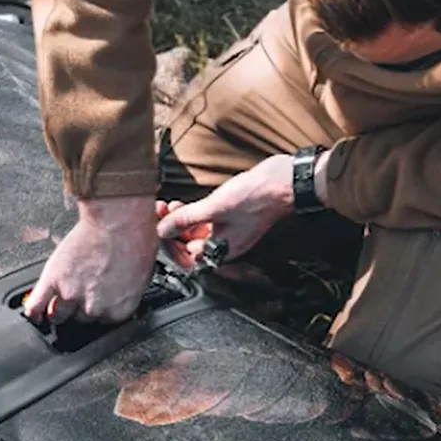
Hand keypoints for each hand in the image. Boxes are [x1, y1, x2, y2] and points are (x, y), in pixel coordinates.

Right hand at [21, 195, 158, 324]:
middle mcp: (95, 308)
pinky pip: (36, 304)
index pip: (104, 322)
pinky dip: (33, 310)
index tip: (97, 303)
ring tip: (59, 299)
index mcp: (120, 310)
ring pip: (59, 315)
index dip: (99, 310)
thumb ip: (125, 294)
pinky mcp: (54, 280)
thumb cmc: (135, 238)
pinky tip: (34, 312)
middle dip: (81, 305)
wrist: (119, 218)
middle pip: (82, 318)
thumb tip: (118, 295)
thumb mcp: (141, 276)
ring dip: (59, 308)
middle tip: (82, 289)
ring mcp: (72, 295)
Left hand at [155, 154, 293, 267]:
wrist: (283, 181)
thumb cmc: (256, 197)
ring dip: (178, 220)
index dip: (169, 246)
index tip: (157, 229)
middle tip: (157, 214)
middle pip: (188, 245)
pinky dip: (191, 214)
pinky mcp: (229, 217)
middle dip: (170, 230)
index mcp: (222, 250)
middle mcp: (224, 244)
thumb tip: (161, 229)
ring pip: (194, 232)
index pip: (187, 259)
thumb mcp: (214, 208)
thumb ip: (185, 220)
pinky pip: (204, 221)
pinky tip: (181, 204)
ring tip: (167, 206)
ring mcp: (227, 230)